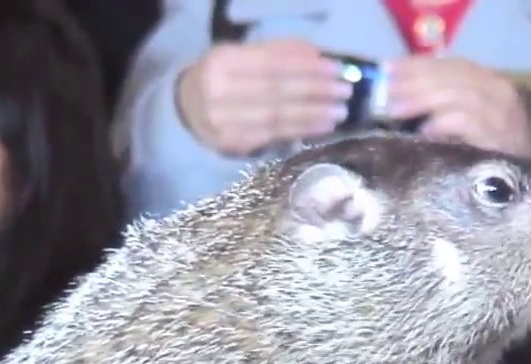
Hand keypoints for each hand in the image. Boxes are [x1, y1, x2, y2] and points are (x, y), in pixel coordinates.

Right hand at [175, 39, 351, 156]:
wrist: (186, 108)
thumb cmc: (222, 76)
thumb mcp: (242, 54)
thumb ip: (277, 53)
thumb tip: (318, 56)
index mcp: (222, 62)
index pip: (272, 65)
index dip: (306, 68)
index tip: (335, 69)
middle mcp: (218, 93)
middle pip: (276, 92)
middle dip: (315, 92)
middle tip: (345, 91)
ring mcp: (223, 122)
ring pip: (277, 117)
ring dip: (313, 115)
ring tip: (339, 112)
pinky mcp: (232, 144)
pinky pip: (273, 136)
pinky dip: (301, 130)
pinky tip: (322, 126)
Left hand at [385, 55, 530, 156]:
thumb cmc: (497, 157)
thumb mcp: (476, 122)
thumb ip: (449, 104)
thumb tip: (402, 97)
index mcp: (493, 85)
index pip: (454, 65)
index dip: (419, 65)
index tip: (388, 68)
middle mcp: (502, 94)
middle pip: (455, 76)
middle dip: (416, 80)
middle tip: (385, 89)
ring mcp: (504, 117)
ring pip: (461, 94)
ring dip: (423, 99)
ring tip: (394, 109)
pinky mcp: (501, 141)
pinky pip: (467, 123)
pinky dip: (443, 123)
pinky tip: (423, 131)